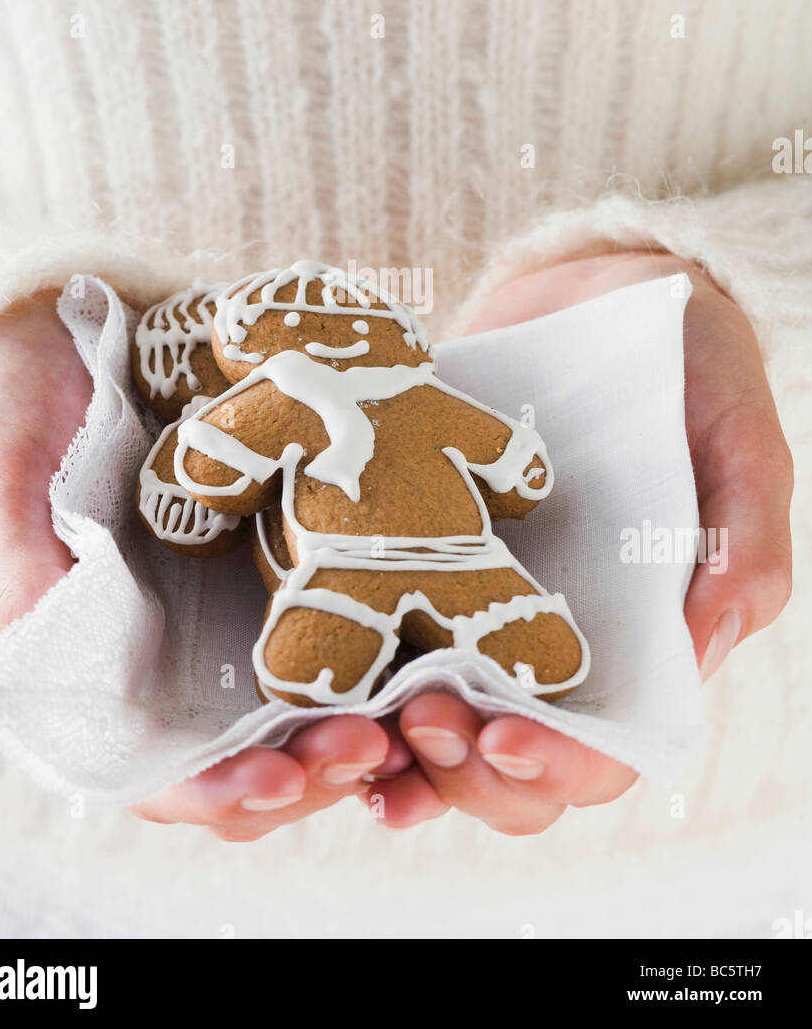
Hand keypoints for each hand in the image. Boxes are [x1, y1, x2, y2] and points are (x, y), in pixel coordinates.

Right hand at [0, 293, 411, 840]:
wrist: (68, 333)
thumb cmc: (20, 417)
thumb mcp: (3, 486)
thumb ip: (23, 567)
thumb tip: (46, 643)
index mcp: (114, 668)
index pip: (171, 773)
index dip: (223, 789)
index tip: (276, 777)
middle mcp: (191, 656)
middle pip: (265, 756)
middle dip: (318, 766)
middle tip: (371, 745)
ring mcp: (251, 608)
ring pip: (323, 704)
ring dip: (374, 721)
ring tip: (423, 705)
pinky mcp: (305, 551)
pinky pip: (363, 611)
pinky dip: (402, 640)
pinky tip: (445, 634)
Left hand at [360, 250, 792, 833]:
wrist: (600, 299)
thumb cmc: (692, 381)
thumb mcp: (741, 450)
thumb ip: (748, 547)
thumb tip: (706, 648)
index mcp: (637, 649)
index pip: (601, 753)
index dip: (555, 766)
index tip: (508, 735)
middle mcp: (551, 651)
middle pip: (508, 767)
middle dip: (463, 766)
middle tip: (425, 715)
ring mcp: (474, 612)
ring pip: (434, 731)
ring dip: (396, 750)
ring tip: (359, 725)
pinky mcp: (410, 565)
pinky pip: (372, 653)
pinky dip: (347, 697)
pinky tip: (317, 706)